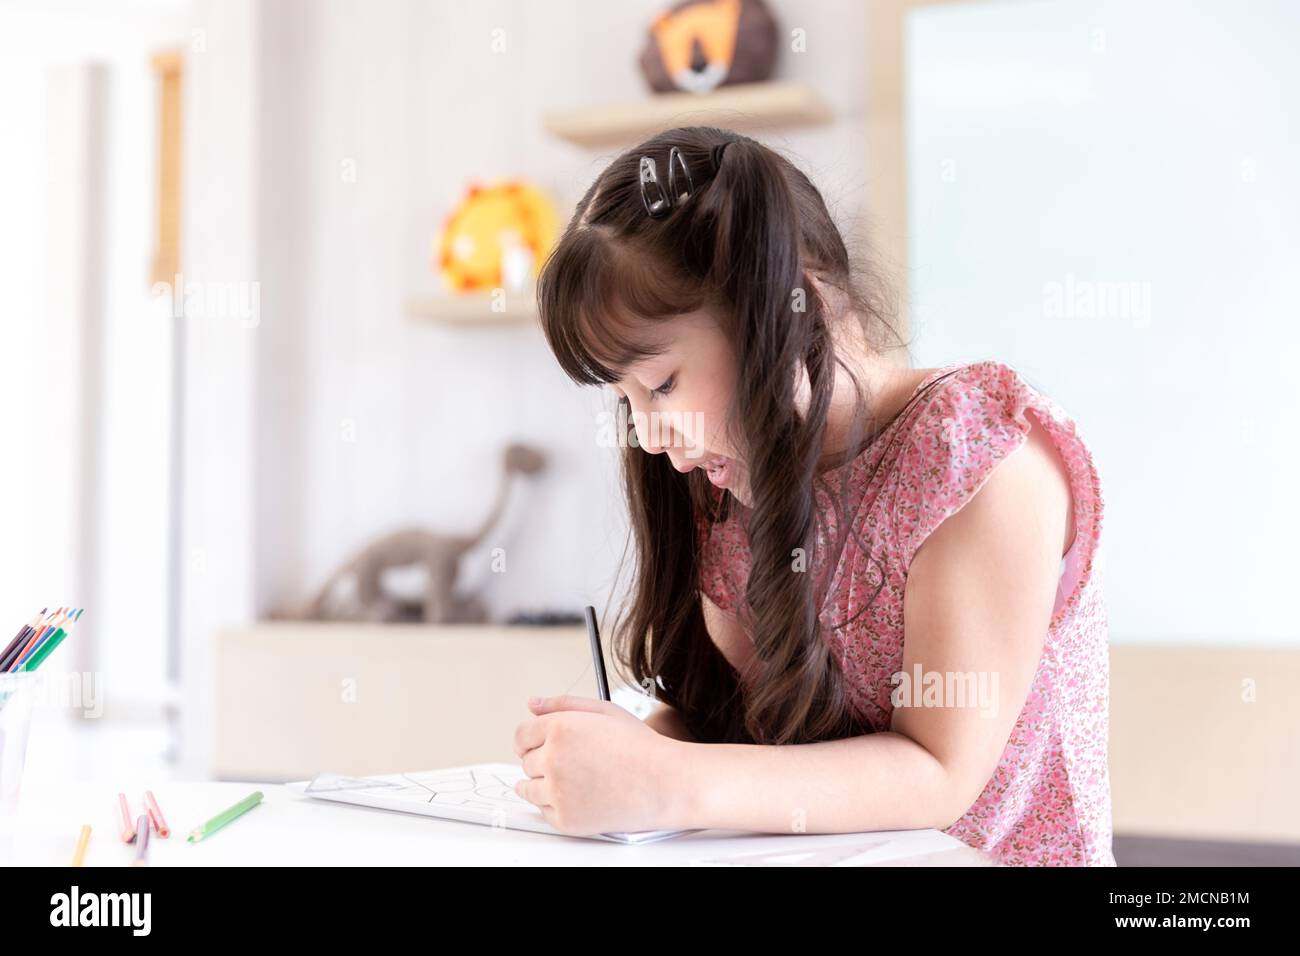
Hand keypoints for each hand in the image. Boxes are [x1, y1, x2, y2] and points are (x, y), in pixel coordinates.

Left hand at [512, 695, 686, 835]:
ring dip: (543, 784)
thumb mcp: (604, 711)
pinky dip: (555, 806)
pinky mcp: (566, 819)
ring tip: (575, 781)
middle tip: (574, 763)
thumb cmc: (641, 747)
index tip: (539, 747)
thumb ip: (563, 704)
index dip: (531, 740)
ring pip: (529, 789)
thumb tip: (532, 703)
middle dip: (544, 761)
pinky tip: (578, 796)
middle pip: (526, 762)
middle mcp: (554, 759)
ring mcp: (558, 792)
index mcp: (560, 728)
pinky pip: (543, 812)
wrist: (665, 783)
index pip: (521, 735)